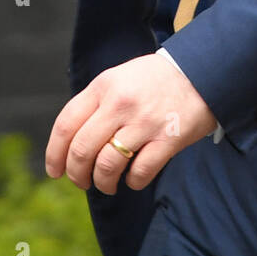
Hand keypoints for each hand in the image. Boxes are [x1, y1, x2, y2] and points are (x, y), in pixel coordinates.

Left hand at [45, 53, 218, 194]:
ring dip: (102, 183)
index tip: (55, 171)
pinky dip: (132, 182)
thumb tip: (71, 143)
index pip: (66, 125)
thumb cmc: (155, 79)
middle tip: (81, 181)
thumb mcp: (119, 78)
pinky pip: (139, 173)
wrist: (201, 71)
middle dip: (76, 174)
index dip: (54, 153)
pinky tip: (134, 178)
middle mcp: (120, 104)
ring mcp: (144, 122)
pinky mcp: (168, 139)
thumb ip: (95, 103)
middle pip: (82, 150)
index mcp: (104, 86)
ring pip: (107, 166)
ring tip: (107, 184)